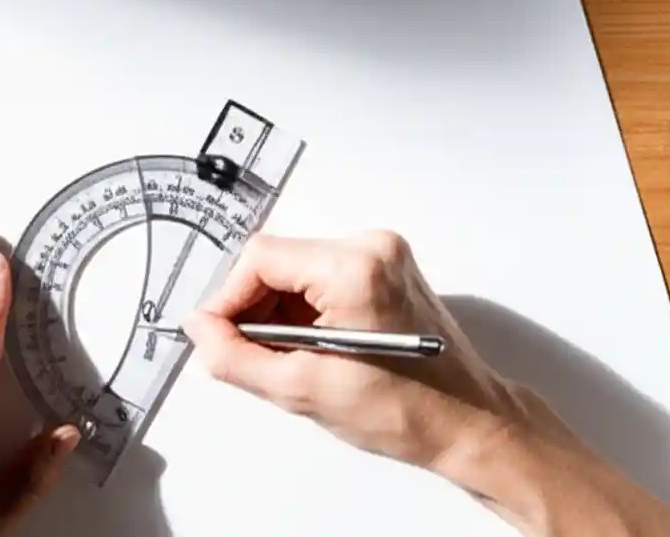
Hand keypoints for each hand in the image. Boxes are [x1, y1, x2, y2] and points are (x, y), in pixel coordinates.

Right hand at [183, 231, 669, 535]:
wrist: (469, 422)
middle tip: (253, 354)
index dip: (228, 298)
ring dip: (279, 311)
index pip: (261, 258)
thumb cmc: (409, 410)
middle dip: (255, 307)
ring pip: (297, 268)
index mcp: (355, 268)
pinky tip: (311, 347)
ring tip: (291, 358)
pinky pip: (321, 276)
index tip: (217, 333)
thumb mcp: (303, 389)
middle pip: (278, 259)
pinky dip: (304, 310)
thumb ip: (236, 357)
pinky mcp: (386, 268)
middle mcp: (372, 248)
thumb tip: (201, 331)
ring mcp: (383, 254)